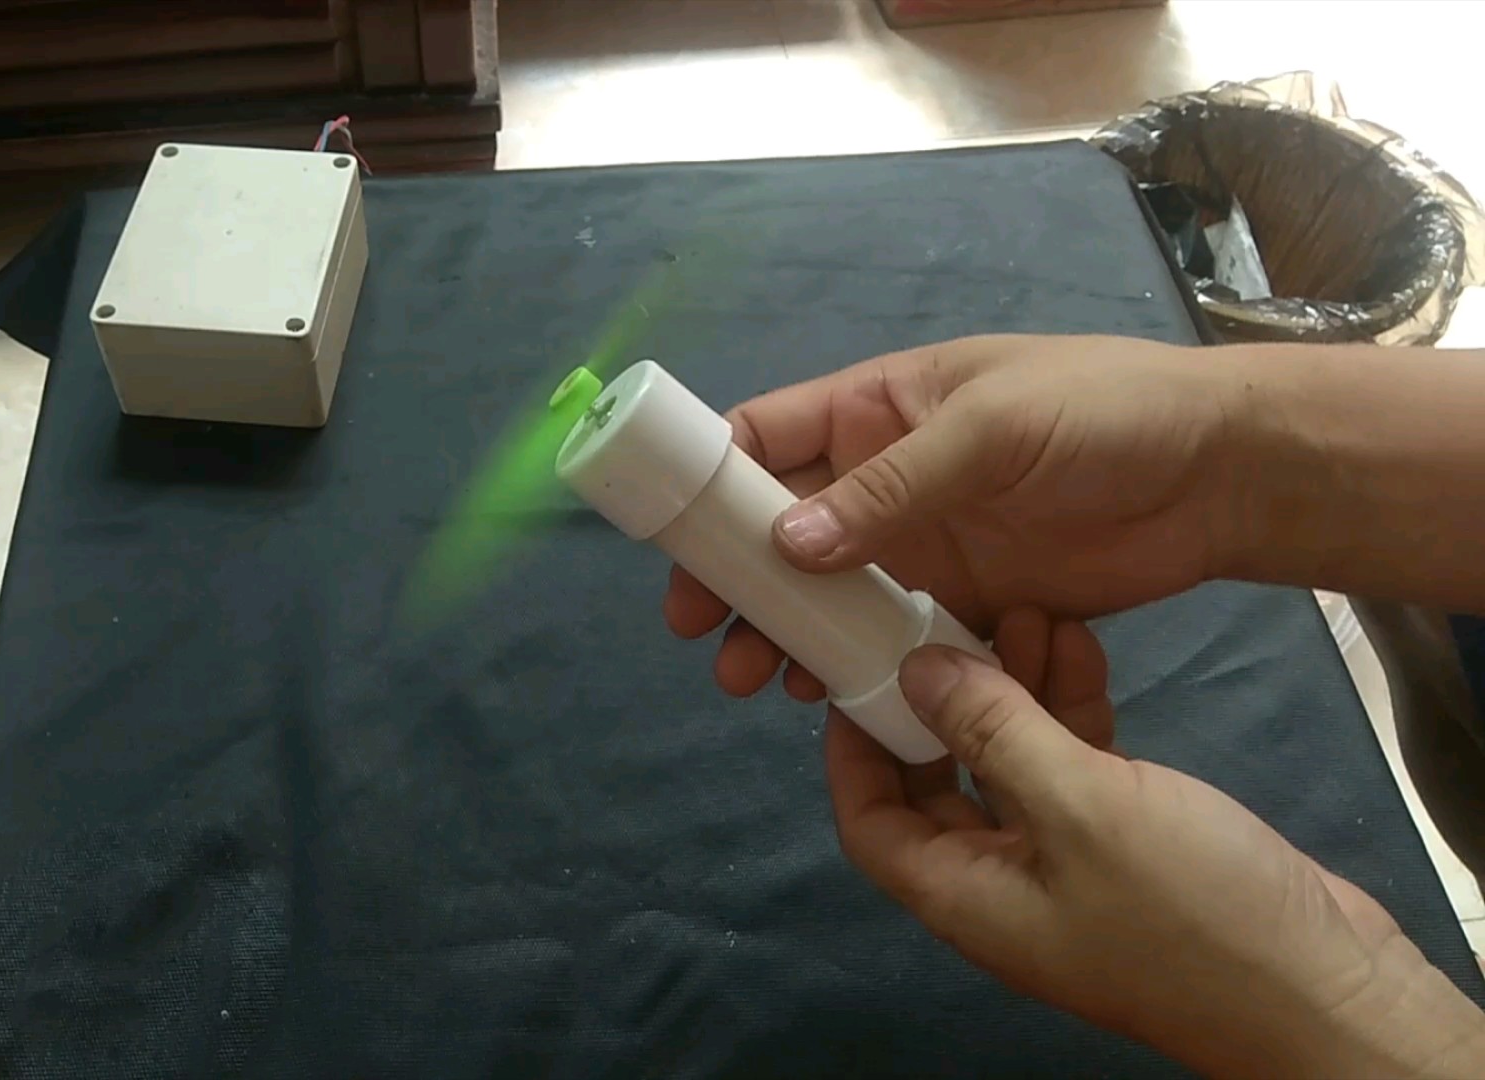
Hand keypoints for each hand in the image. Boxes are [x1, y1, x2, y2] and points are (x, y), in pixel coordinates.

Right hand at [664, 333, 1255, 701]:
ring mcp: (924, 543)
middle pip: (782, 526)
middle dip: (735, 577)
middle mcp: (887, 476)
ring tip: (755, 681)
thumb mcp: (992, 427)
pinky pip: (889, 634)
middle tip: (703, 634)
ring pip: (827, 590)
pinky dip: (852, 663)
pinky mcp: (965, 600)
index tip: (674, 545)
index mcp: (882, 407)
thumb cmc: (1104, 415)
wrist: (1220, 474)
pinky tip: (827, 695)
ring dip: (784, 630)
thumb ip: (893, 487)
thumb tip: (788, 544)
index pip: (769, 436)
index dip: (711, 484)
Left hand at [848, 610, 1484, 1077]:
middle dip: (944, 702)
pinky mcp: (1129, 846)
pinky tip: (1080, 646)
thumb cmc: (1188, 910)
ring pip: (1015, 766)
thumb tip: (914, 672)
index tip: (860, 668)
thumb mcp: (1080, 807)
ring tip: (1027, 611)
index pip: (871, 821)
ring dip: (1015, 693)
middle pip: (940, 785)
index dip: (855, 749)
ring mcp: (1070, 867)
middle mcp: (1005, 884)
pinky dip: (1073, 712)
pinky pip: (1077, 768)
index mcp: (966, 895)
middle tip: (950, 620)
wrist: (1328, 993)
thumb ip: (992, 733)